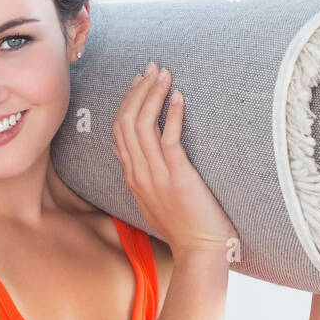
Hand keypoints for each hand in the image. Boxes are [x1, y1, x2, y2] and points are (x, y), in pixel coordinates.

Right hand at [112, 62, 237, 260]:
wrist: (199, 250)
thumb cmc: (184, 225)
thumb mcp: (152, 198)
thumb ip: (139, 173)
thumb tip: (123, 151)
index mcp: (133, 177)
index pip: (119, 130)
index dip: (128, 101)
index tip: (140, 81)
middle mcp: (139, 174)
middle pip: (126, 122)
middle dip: (138, 90)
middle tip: (152, 68)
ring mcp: (156, 176)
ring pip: (142, 127)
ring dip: (153, 96)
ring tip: (164, 75)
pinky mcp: (178, 178)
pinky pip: (168, 139)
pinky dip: (171, 114)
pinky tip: (179, 97)